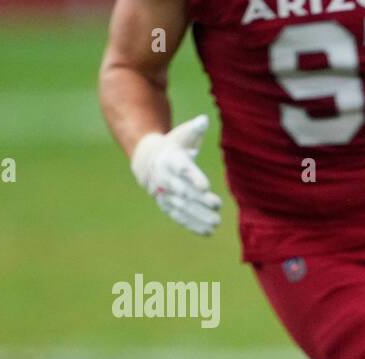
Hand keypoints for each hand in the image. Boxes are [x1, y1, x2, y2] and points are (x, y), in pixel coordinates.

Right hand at [130, 115, 221, 235]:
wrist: (147, 159)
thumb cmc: (172, 145)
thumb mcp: (181, 135)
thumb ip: (193, 130)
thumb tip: (204, 120)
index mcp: (169, 160)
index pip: (182, 169)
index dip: (193, 177)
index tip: (206, 186)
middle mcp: (165, 178)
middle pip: (183, 191)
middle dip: (200, 200)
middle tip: (217, 205)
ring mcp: (164, 194)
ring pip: (182, 207)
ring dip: (199, 216)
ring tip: (216, 222)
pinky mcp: (166, 205)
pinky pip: (179, 217)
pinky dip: (193, 225)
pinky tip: (208, 232)